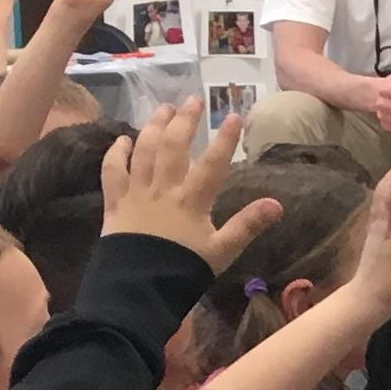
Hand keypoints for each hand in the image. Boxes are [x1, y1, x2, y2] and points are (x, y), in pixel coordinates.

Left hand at [99, 98, 278, 270]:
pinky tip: (123, 139)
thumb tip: (277, 204)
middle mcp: (163, 190)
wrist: (137, 289)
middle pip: (173, 147)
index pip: (212, 163)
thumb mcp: (223, 252)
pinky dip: (117, 153)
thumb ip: (248, 225)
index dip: (225, 139)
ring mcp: (136, 194)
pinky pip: (113, 171)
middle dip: (185, 121)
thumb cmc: (183, 270)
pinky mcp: (115, 203)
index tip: (234, 115)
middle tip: (194, 100)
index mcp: (192, 201)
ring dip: (153, 127)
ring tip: (164, 108)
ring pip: (143, 151)